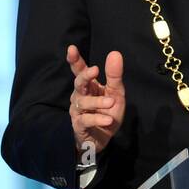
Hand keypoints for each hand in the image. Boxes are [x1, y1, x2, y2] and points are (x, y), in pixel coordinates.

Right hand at [68, 45, 125, 159]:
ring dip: (97, 102)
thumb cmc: (107, 113)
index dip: (75, 60)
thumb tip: (114, 53)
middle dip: (85, 76)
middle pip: (78, 83)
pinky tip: (108, 119)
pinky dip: (97, 119)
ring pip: (83, 102)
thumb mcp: (116, 93)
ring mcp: (78, 111)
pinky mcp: (79, 125)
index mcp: (89, 86)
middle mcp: (80, 96)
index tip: (71, 48)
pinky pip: (86, 120)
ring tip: (111, 102)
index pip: (79, 70)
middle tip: (95, 70)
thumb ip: (114, 75)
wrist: (103, 139)